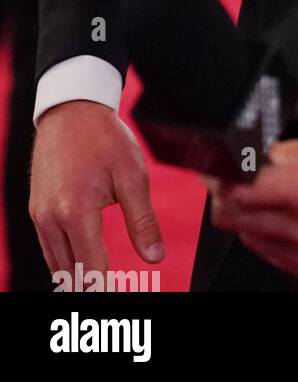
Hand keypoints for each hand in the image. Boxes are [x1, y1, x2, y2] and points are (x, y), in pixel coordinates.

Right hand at [30, 102, 163, 282]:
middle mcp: (51, 219)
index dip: (106, 288)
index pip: (91, 269)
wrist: (71, 110)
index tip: (119, 295)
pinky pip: (49, 248)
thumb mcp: (133, 176)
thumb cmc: (105, 139)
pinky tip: (81, 265)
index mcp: (76, 212)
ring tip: (99, 285)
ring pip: (57, 264)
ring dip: (76, 277)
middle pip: (71, 273)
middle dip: (91, 286)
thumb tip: (154, 257)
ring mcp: (39, 215)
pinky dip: (65, 261)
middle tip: (113, 291)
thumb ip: (143, 221)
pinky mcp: (36, 210)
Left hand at [206, 124, 297, 289]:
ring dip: (250, 220)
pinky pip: (283, 263)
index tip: (224, 164)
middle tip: (235, 177)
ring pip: (256, 244)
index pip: (240, 188)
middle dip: (229, 197)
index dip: (224, 174)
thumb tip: (268, 154)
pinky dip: (274, 242)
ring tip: (263, 196)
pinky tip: (287, 221)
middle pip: (238, 220)